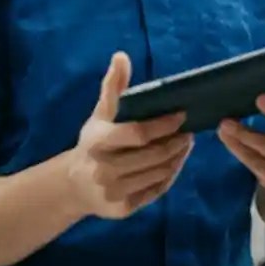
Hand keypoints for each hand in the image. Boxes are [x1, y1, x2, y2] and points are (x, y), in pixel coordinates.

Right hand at [68, 52, 192, 218]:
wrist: (74, 185)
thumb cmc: (94, 142)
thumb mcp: (100, 114)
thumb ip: (113, 86)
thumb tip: (121, 56)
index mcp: (98, 142)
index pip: (138, 133)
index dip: (164, 125)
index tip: (182, 115)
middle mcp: (104, 169)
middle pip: (153, 155)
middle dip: (176, 142)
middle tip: (190, 131)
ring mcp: (113, 192)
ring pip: (158, 173)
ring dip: (177, 158)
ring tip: (185, 144)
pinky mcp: (123, 209)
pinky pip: (156, 191)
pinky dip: (170, 175)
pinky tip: (175, 162)